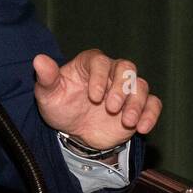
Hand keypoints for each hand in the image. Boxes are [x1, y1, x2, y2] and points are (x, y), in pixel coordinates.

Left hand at [32, 49, 161, 150]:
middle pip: (126, 68)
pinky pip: (153, 104)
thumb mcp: (49, 95)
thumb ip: (46, 78)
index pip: (100, 61)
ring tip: (127, 122)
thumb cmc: (61, 106)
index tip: (94, 97)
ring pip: (141, 86)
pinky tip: (141, 128)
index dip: (100, 77)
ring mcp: (126, 90)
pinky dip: (151, 114)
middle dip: (121, 88)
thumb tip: (39, 59)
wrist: (74, 133)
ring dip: (136, 103)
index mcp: (90, 64)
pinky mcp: (138, 106)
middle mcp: (112, 72)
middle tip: (111, 107)